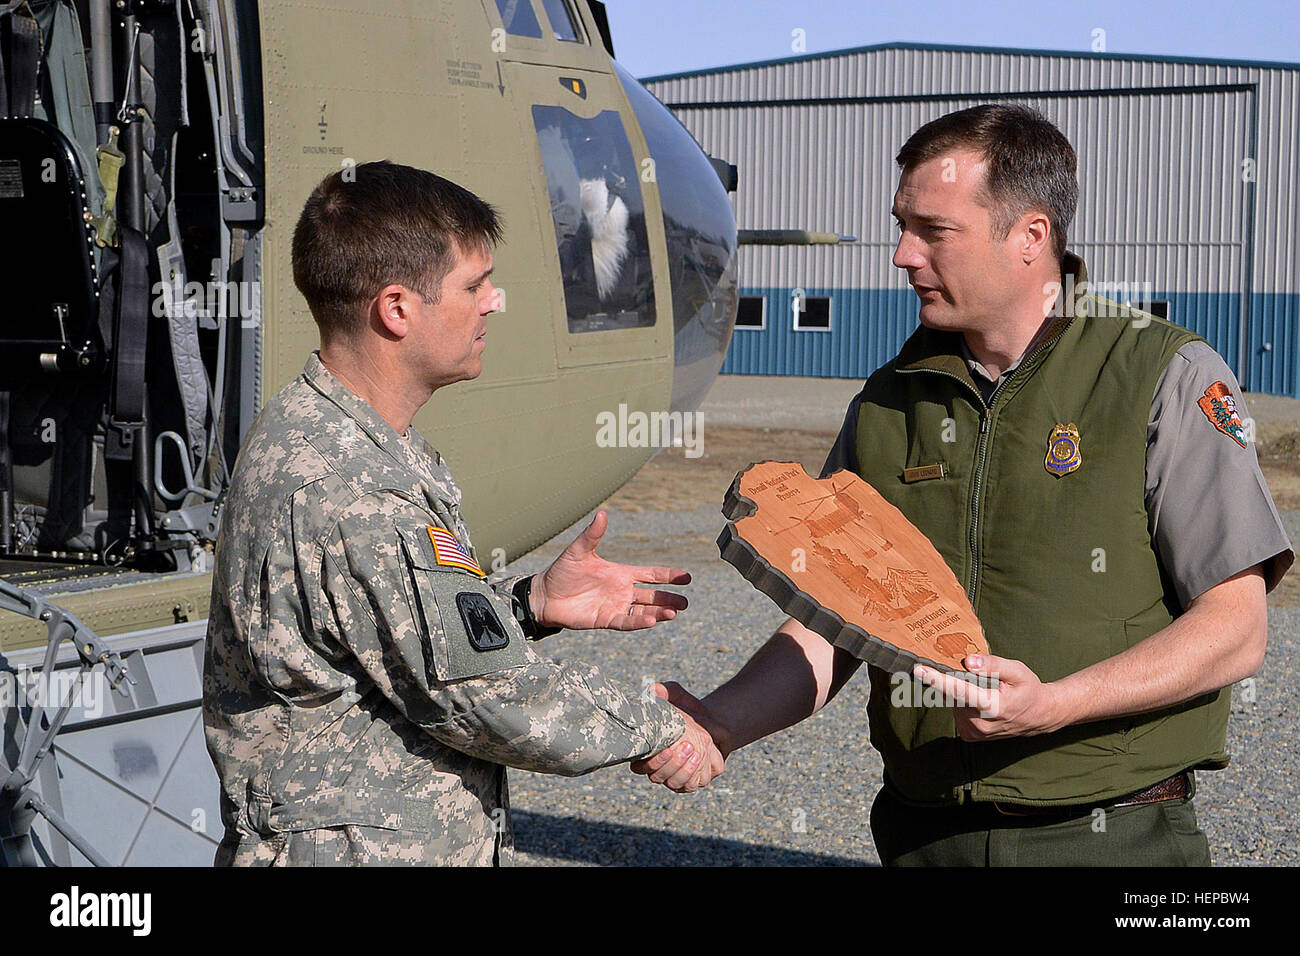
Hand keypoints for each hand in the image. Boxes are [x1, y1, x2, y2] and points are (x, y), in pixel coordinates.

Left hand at [530, 510, 690, 630]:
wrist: (544, 595)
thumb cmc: (562, 572)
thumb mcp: (578, 551)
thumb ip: (592, 535)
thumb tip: (601, 513)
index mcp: (620, 573)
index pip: (650, 574)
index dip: (668, 575)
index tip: (686, 577)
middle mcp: (621, 591)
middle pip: (652, 595)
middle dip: (669, 598)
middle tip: (686, 602)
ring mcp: (615, 606)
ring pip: (643, 611)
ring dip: (659, 612)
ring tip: (674, 612)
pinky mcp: (605, 620)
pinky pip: (626, 622)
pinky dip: (639, 623)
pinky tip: (653, 621)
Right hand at [630, 684, 725, 792]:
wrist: (714, 721)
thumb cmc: (688, 709)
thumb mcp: (675, 696)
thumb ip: (662, 691)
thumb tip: (651, 690)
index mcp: (648, 752)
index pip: (639, 767)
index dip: (650, 762)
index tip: (666, 747)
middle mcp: (659, 769)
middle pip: (657, 777)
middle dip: (671, 764)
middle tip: (686, 745)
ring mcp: (675, 777)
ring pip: (674, 783)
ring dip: (684, 770)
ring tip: (694, 750)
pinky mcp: (693, 781)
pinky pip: (691, 785)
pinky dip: (696, 774)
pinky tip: (700, 758)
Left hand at [912, 654, 1068, 740]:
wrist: (1039, 716)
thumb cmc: (1028, 689)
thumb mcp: (1017, 671)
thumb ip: (992, 665)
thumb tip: (967, 661)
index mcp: (992, 706)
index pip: (959, 691)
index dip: (937, 679)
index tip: (919, 670)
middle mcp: (980, 723)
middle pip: (952, 695)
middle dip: (951, 680)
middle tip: (969, 673)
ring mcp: (974, 732)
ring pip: (952, 703)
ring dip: (960, 693)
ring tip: (983, 690)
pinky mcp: (970, 735)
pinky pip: (957, 712)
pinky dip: (962, 703)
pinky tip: (979, 701)